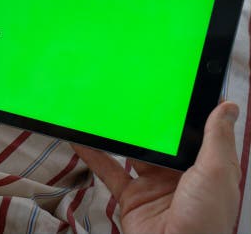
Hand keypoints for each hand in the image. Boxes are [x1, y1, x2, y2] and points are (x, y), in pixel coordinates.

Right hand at [73, 101, 241, 233]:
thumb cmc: (204, 223)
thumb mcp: (216, 173)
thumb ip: (216, 139)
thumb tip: (226, 107)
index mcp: (207, 168)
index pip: (198, 134)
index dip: (187, 113)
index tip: (177, 88)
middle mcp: (181, 177)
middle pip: (162, 141)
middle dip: (149, 121)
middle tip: (135, 94)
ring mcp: (154, 186)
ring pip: (133, 152)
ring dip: (120, 135)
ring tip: (107, 112)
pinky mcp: (131, 197)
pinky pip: (109, 171)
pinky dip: (94, 155)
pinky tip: (83, 140)